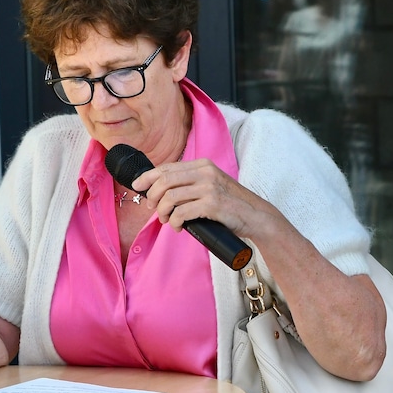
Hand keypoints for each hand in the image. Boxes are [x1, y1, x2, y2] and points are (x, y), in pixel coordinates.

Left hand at [134, 159, 272, 239]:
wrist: (256, 215)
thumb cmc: (231, 204)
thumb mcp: (212, 185)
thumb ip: (192, 183)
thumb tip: (161, 190)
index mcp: (203, 165)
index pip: (167, 167)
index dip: (148, 176)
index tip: (137, 185)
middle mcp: (205, 172)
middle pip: (165, 180)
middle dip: (153, 196)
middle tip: (153, 209)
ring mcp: (209, 187)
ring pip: (170, 197)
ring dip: (163, 212)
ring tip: (167, 220)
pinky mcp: (212, 204)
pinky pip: (182, 212)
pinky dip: (175, 222)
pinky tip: (178, 227)